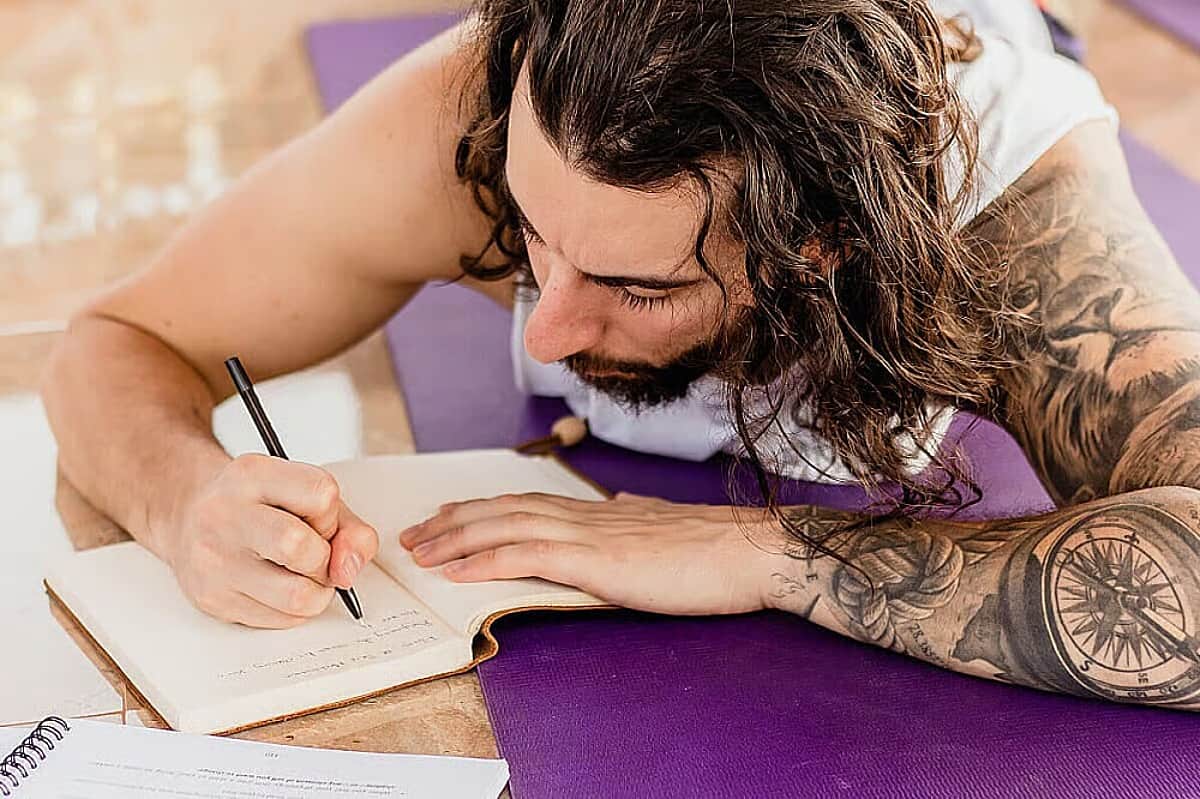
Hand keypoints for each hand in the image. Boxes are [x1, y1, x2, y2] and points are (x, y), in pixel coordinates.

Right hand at [165, 454, 378, 627]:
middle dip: (324, 558)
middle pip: (301, 547)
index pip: (322, 494)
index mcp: (252, 475)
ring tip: (301, 575)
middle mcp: (226, 514)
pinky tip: (278, 587)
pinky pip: (281, 620)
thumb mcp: (305, 495)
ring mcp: (214, 560)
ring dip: (315, 592)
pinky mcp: (213, 599)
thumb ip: (348, 528)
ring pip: (297, 595)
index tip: (317, 520)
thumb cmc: (258, 507)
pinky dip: (294, 609)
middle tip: (312, 554)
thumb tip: (348, 569)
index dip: (331, 515)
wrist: (189, 519)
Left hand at [399, 492, 778, 615]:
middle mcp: (587, 515)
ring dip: (456, 539)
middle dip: (454, 521)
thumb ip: (636, 519)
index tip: (449, 517)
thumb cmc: (715, 550)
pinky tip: (458, 571)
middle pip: (504, 509)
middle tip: (415, 534)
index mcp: (601, 512)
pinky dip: (486, 560)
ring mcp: (589, 534)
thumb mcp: (665, 528)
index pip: (527, 502)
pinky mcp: (596, 560)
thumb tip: (622, 510)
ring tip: (421, 552)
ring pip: (506, 526)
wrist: (748, 551)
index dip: (483, 509)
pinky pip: (527, 555)